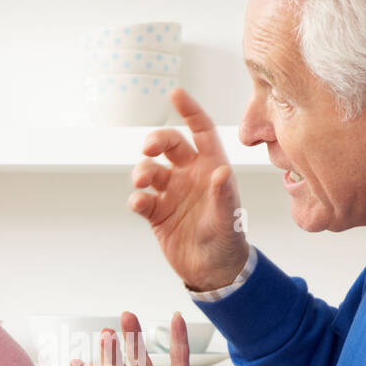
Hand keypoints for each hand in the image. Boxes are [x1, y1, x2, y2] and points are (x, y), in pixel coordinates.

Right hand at [130, 86, 249, 291]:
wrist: (214, 272)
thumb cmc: (228, 241)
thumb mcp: (229, 220)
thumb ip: (223, 196)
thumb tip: (221, 172)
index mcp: (212, 168)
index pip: (201, 131)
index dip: (190, 111)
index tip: (175, 94)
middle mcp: (190, 175)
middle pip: (169, 145)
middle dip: (156, 141)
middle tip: (148, 148)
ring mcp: (171, 193)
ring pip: (150, 170)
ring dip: (142, 171)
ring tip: (142, 180)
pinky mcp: (157, 213)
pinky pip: (141, 199)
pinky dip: (137, 199)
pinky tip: (139, 204)